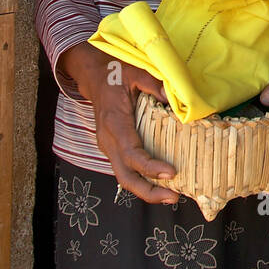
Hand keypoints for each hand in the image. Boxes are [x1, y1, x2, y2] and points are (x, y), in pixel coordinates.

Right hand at [58, 43, 176, 203]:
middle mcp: (109, 140)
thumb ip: (153, 84)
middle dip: (148, 192)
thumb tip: (173, 99)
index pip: (132, 153)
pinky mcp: (114, 148)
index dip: (150, 167)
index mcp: (114, 123)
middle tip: (174, 197)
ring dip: (146, 190)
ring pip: (124, 177)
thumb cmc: (116, 73)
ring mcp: (109, 147)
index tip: (171, 173)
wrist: (95, 76)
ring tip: (172, 196)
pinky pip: (126, 170)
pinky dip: (142, 180)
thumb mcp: (135, 71)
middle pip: (125, 176)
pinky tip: (161, 183)